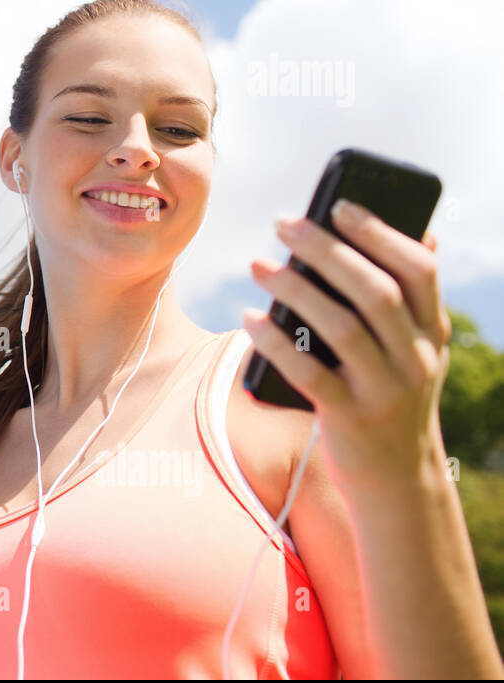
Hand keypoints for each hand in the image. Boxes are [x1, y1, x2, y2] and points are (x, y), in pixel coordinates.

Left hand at [241, 199, 452, 488]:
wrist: (397, 477)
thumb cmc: (391, 393)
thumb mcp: (414, 348)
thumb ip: (411, 298)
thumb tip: (419, 231)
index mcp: (432, 332)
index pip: (418, 271)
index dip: (381, 233)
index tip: (339, 205)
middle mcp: (416, 359)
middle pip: (375, 293)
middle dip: (327, 251)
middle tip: (284, 224)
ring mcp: (385, 391)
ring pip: (342, 329)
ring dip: (295, 291)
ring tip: (258, 265)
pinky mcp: (350, 418)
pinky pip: (309, 375)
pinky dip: (276, 344)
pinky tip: (250, 319)